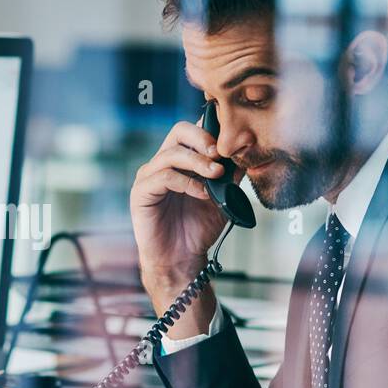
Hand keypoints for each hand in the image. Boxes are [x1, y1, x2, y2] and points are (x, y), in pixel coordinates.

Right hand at [130, 120, 236, 337]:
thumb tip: (246, 151)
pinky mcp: (141, 192)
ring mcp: (149, 176)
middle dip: (203, 139)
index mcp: (181, 160)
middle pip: (179, 131)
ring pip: (172, 154)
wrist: (182, 258)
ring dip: (199, 162)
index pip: (193, 131)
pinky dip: (187, 183)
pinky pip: (164, 177)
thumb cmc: (198, 228)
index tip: (231, 143)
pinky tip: (202, 194)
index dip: (212, 130)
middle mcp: (162, 162)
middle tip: (221, 155)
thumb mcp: (223, 197)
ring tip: (216, 175)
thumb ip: (231, 174)